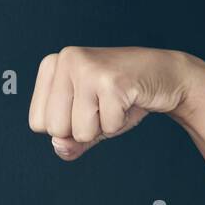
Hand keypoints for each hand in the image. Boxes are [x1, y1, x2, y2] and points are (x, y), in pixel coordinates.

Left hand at [28, 46, 204, 159]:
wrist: (166, 76)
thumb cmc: (119, 99)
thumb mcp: (87, 123)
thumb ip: (68, 143)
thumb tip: (59, 145)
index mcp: (51, 66)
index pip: (38, 124)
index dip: (66, 127)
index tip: (86, 106)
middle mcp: (65, 59)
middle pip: (56, 130)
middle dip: (83, 129)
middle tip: (103, 104)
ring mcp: (88, 67)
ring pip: (80, 132)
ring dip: (103, 126)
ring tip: (115, 102)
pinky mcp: (111, 80)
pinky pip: (107, 127)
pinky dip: (121, 122)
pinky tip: (129, 100)